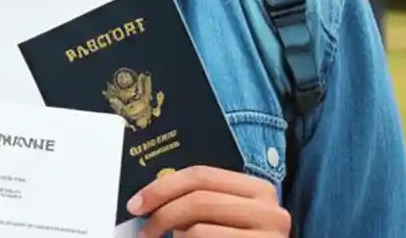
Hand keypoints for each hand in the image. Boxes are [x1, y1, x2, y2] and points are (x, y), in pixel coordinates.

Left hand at [126, 165, 289, 236]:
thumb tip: (151, 199)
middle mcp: (270, 210)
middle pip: (197, 200)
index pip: (200, 175)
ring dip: (175, 237)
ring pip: (198, 230)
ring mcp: (269, 237)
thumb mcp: (225, 214)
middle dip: (161, 214)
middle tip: (143, 231)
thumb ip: (200, 201)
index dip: (162, 187)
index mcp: (258, 189)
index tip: (136, 204)